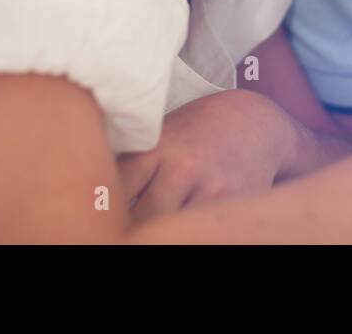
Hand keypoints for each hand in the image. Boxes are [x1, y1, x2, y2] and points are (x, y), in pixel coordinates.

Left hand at [116, 88, 298, 221]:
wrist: (254, 122)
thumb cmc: (196, 131)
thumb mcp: (162, 135)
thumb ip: (135, 165)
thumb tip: (98, 200)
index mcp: (155, 147)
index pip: (117, 189)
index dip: (104, 209)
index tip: (98, 218)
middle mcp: (182, 167)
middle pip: (142, 217)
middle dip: (131, 227)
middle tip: (120, 228)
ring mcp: (210, 189)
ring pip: (171, 228)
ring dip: (160, 230)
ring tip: (150, 229)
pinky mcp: (232, 204)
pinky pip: (200, 226)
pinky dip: (186, 230)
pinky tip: (180, 226)